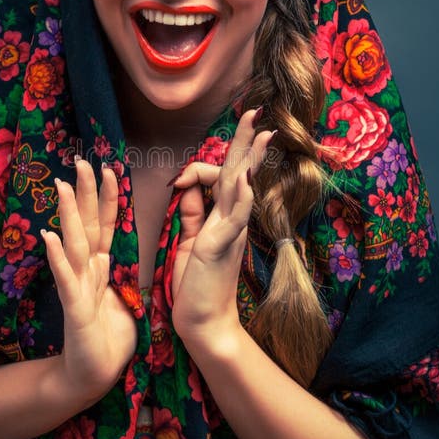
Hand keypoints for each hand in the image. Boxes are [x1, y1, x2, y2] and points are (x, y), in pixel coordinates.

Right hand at [42, 161, 136, 406]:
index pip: (105, 224)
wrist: (95, 374)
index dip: (107, 197)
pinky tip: (49, 238)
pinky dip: (58, 258)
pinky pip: (66, 279)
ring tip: (62, 187)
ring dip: (68, 215)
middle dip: (84, 193)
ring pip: (74, 244)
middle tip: (81, 160)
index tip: (110, 167)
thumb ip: (125, 275)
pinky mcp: (74, 308)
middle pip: (86, 224)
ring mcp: (78, 287)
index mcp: (102, 266)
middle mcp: (87, 270)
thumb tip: (133, 255)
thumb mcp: (128, 299)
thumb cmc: (112, 337)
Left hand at [171, 110, 273, 346]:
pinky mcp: (221, 247)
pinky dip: (242, 198)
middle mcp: (231, 221)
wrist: (204, 324)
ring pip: (241, 188)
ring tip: (260, 133)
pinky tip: (247, 180)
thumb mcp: (192, 241)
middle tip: (257, 115)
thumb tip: (188, 186)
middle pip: (240, 172)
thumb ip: (193, 213)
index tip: (178, 178)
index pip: (221, 179)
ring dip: (250, 159)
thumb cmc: (196, 285)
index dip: (200, 168)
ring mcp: (230, 233)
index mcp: (223, 218)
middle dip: (246, 142)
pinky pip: (235, 218)